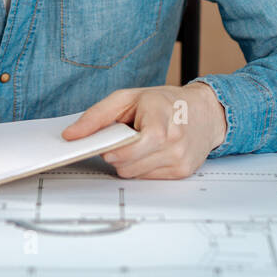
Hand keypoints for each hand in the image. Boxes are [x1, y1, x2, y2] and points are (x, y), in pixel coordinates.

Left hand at [61, 82, 227, 178]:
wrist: (205, 111)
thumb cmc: (165, 101)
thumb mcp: (128, 98)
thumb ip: (96, 116)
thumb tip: (70, 135)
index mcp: (160, 122)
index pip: (126, 150)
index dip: (112, 149)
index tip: (107, 145)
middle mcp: (173, 144)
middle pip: (126, 166)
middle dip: (119, 155)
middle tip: (126, 138)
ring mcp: (180, 161)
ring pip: (135, 175)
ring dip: (131, 162)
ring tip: (141, 142)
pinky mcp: (182, 173)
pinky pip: (149, 178)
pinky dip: (144, 167)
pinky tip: (153, 151)